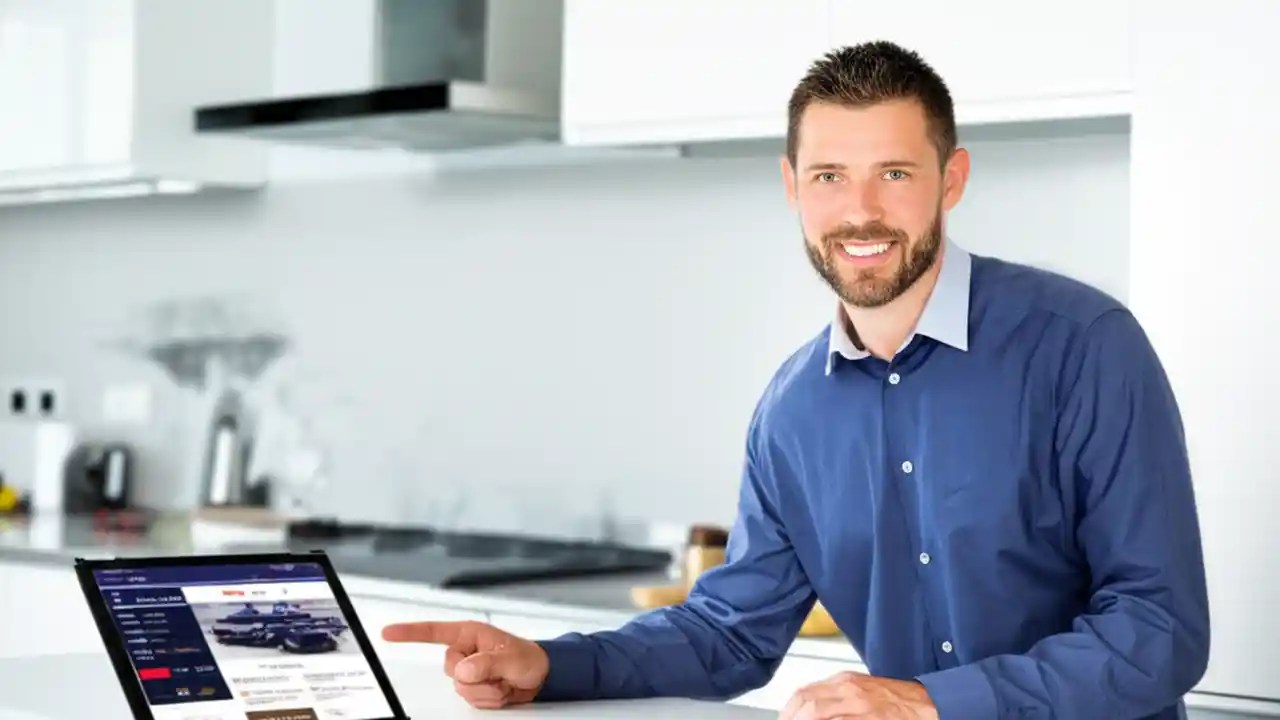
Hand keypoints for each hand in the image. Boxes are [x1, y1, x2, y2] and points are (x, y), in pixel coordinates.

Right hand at [382, 620, 548, 708]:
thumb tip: (463, 669)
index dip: (410, 632)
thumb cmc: (528, 657)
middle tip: (497, 674)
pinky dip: (487, 698)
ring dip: (484, 690)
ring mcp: (469, 670)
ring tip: (502, 681)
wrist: (540, 676)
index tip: (388, 633)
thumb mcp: (509, 658)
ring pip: (460, 688)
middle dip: (475, 677)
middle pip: (450, 669)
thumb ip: (486, 663)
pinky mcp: (474, 686)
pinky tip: (501, 690)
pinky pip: (470, 699)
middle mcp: (466, 651)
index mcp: (470, 634)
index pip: (434, 631)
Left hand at [780, 670, 937, 719]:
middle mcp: (849, 691)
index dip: (788, 712)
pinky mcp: (871, 718)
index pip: (803, 694)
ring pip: (817, 712)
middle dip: (792, 718)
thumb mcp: (862, 693)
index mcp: (844, 682)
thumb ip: (837, 699)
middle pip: (805, 704)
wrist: (929, 704)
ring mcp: (860, 706)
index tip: (785, 719)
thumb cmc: (897, 702)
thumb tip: (811, 711)